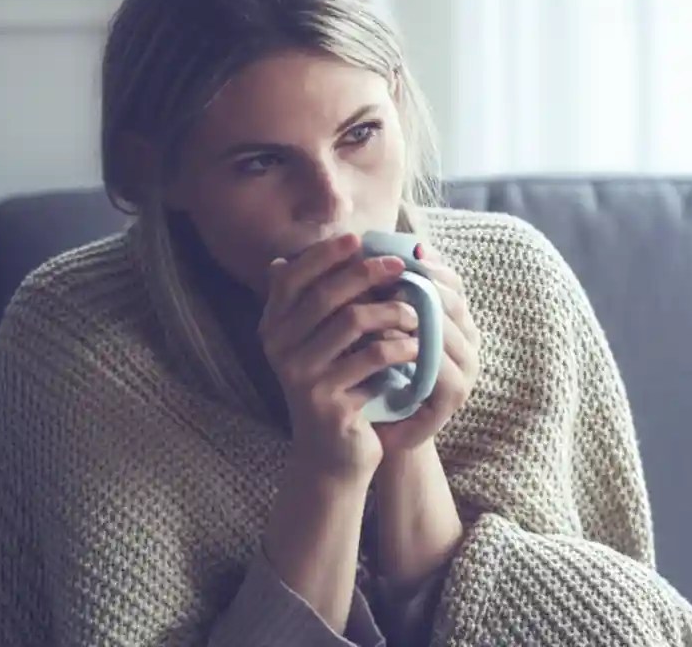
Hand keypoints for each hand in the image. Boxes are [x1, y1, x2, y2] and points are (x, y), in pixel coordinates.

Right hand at [258, 233, 421, 482]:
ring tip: (419, 314)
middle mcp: (277, 348)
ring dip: (393, 311)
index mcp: (273, 327)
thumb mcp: (326, 340)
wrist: (335, 454)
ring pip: (353, 322)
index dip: (325, 255)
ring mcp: (298, 376)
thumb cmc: (338, 385)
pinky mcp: (325, 401)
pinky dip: (401, 348)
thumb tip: (348, 242)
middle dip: (367, 274)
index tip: (360, 239)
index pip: (293, 277)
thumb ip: (327, 298)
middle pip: (325, 295)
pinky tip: (418, 349)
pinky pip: (372, 358)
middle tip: (402, 267)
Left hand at [374, 243, 480, 455]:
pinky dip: (417, 351)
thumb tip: (362, 247)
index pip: (449, 281)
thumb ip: (381, 292)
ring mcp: (466, 369)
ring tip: (388, 297)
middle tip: (391, 268)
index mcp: (455, 320)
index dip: (427, 264)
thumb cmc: (376, 370)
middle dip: (422, 283)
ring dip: (420, 314)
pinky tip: (391, 338)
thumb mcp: (377, 325)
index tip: (399, 248)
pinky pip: (442, 367)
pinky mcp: (454, 396)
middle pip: (452, 301)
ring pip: (449, 331)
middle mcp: (469, 341)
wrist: (380, 427)